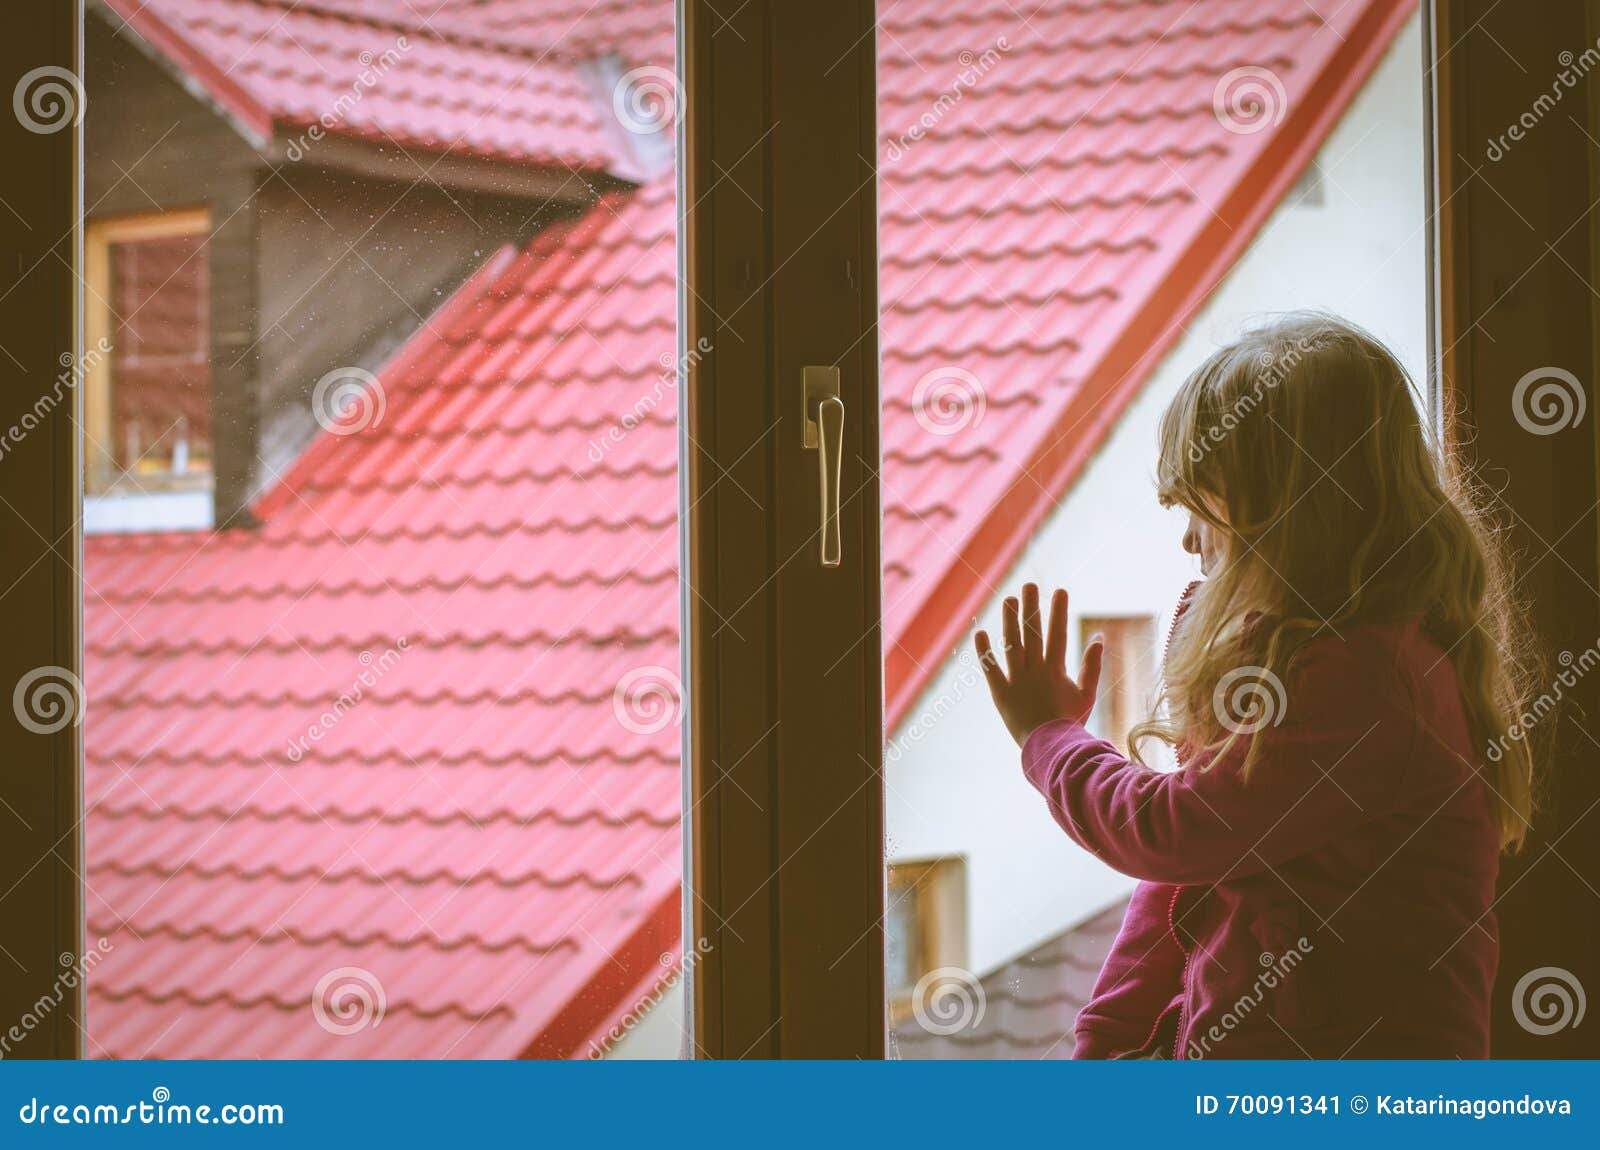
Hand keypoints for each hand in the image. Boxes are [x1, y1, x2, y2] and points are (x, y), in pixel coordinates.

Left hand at [975, 583, 1103, 747]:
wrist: (1050, 749)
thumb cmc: (1070, 723)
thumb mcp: (1086, 694)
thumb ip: (1092, 665)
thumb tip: (1099, 637)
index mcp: (1056, 669)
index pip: (1058, 633)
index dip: (1058, 611)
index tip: (1060, 591)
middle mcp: (1035, 670)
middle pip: (1032, 633)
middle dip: (1032, 607)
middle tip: (1030, 585)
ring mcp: (1017, 679)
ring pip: (1011, 644)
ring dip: (1010, 621)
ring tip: (1008, 600)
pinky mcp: (1000, 692)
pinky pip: (990, 668)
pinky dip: (984, 651)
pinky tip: (980, 632)